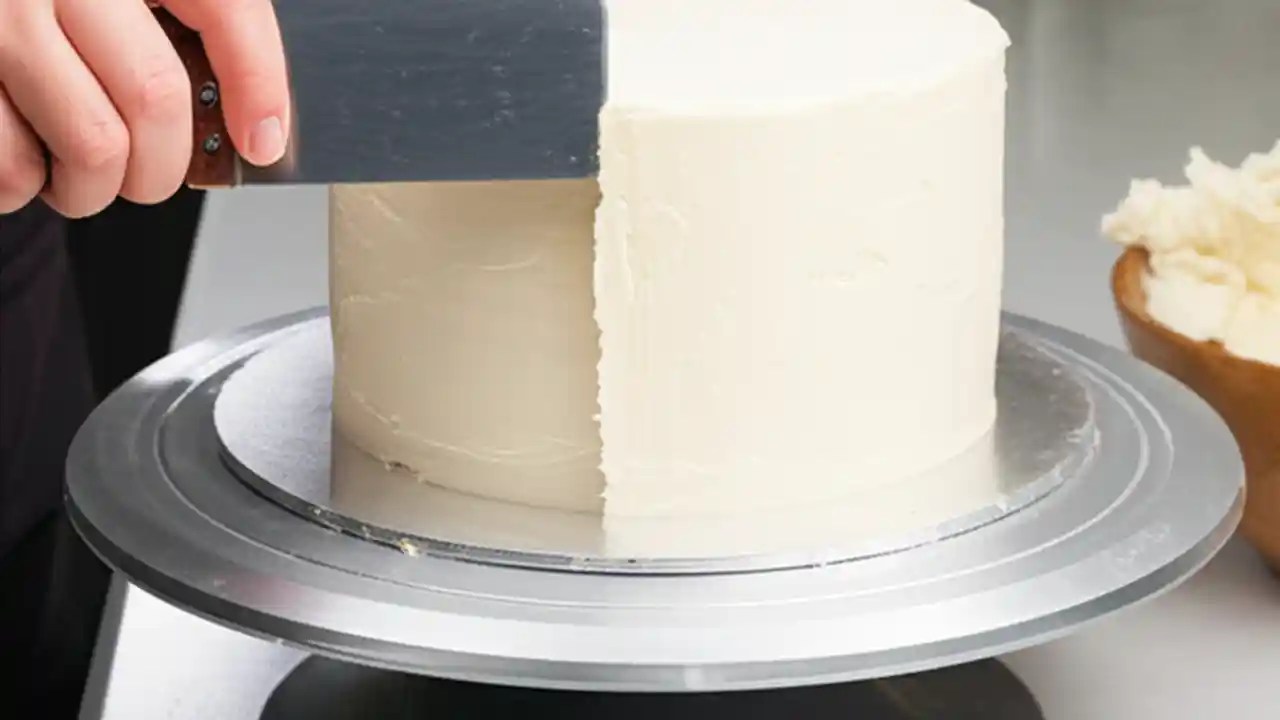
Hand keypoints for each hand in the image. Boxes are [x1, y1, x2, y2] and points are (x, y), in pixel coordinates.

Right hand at [0, 0, 289, 216]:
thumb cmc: (37, 4)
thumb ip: (173, 18)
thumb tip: (250, 120)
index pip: (223, 6)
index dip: (259, 82)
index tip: (263, 140)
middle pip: (156, 94)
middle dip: (166, 164)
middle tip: (151, 176)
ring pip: (92, 144)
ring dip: (97, 188)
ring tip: (83, 176)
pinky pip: (10, 164)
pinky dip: (24, 187)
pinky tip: (23, 164)